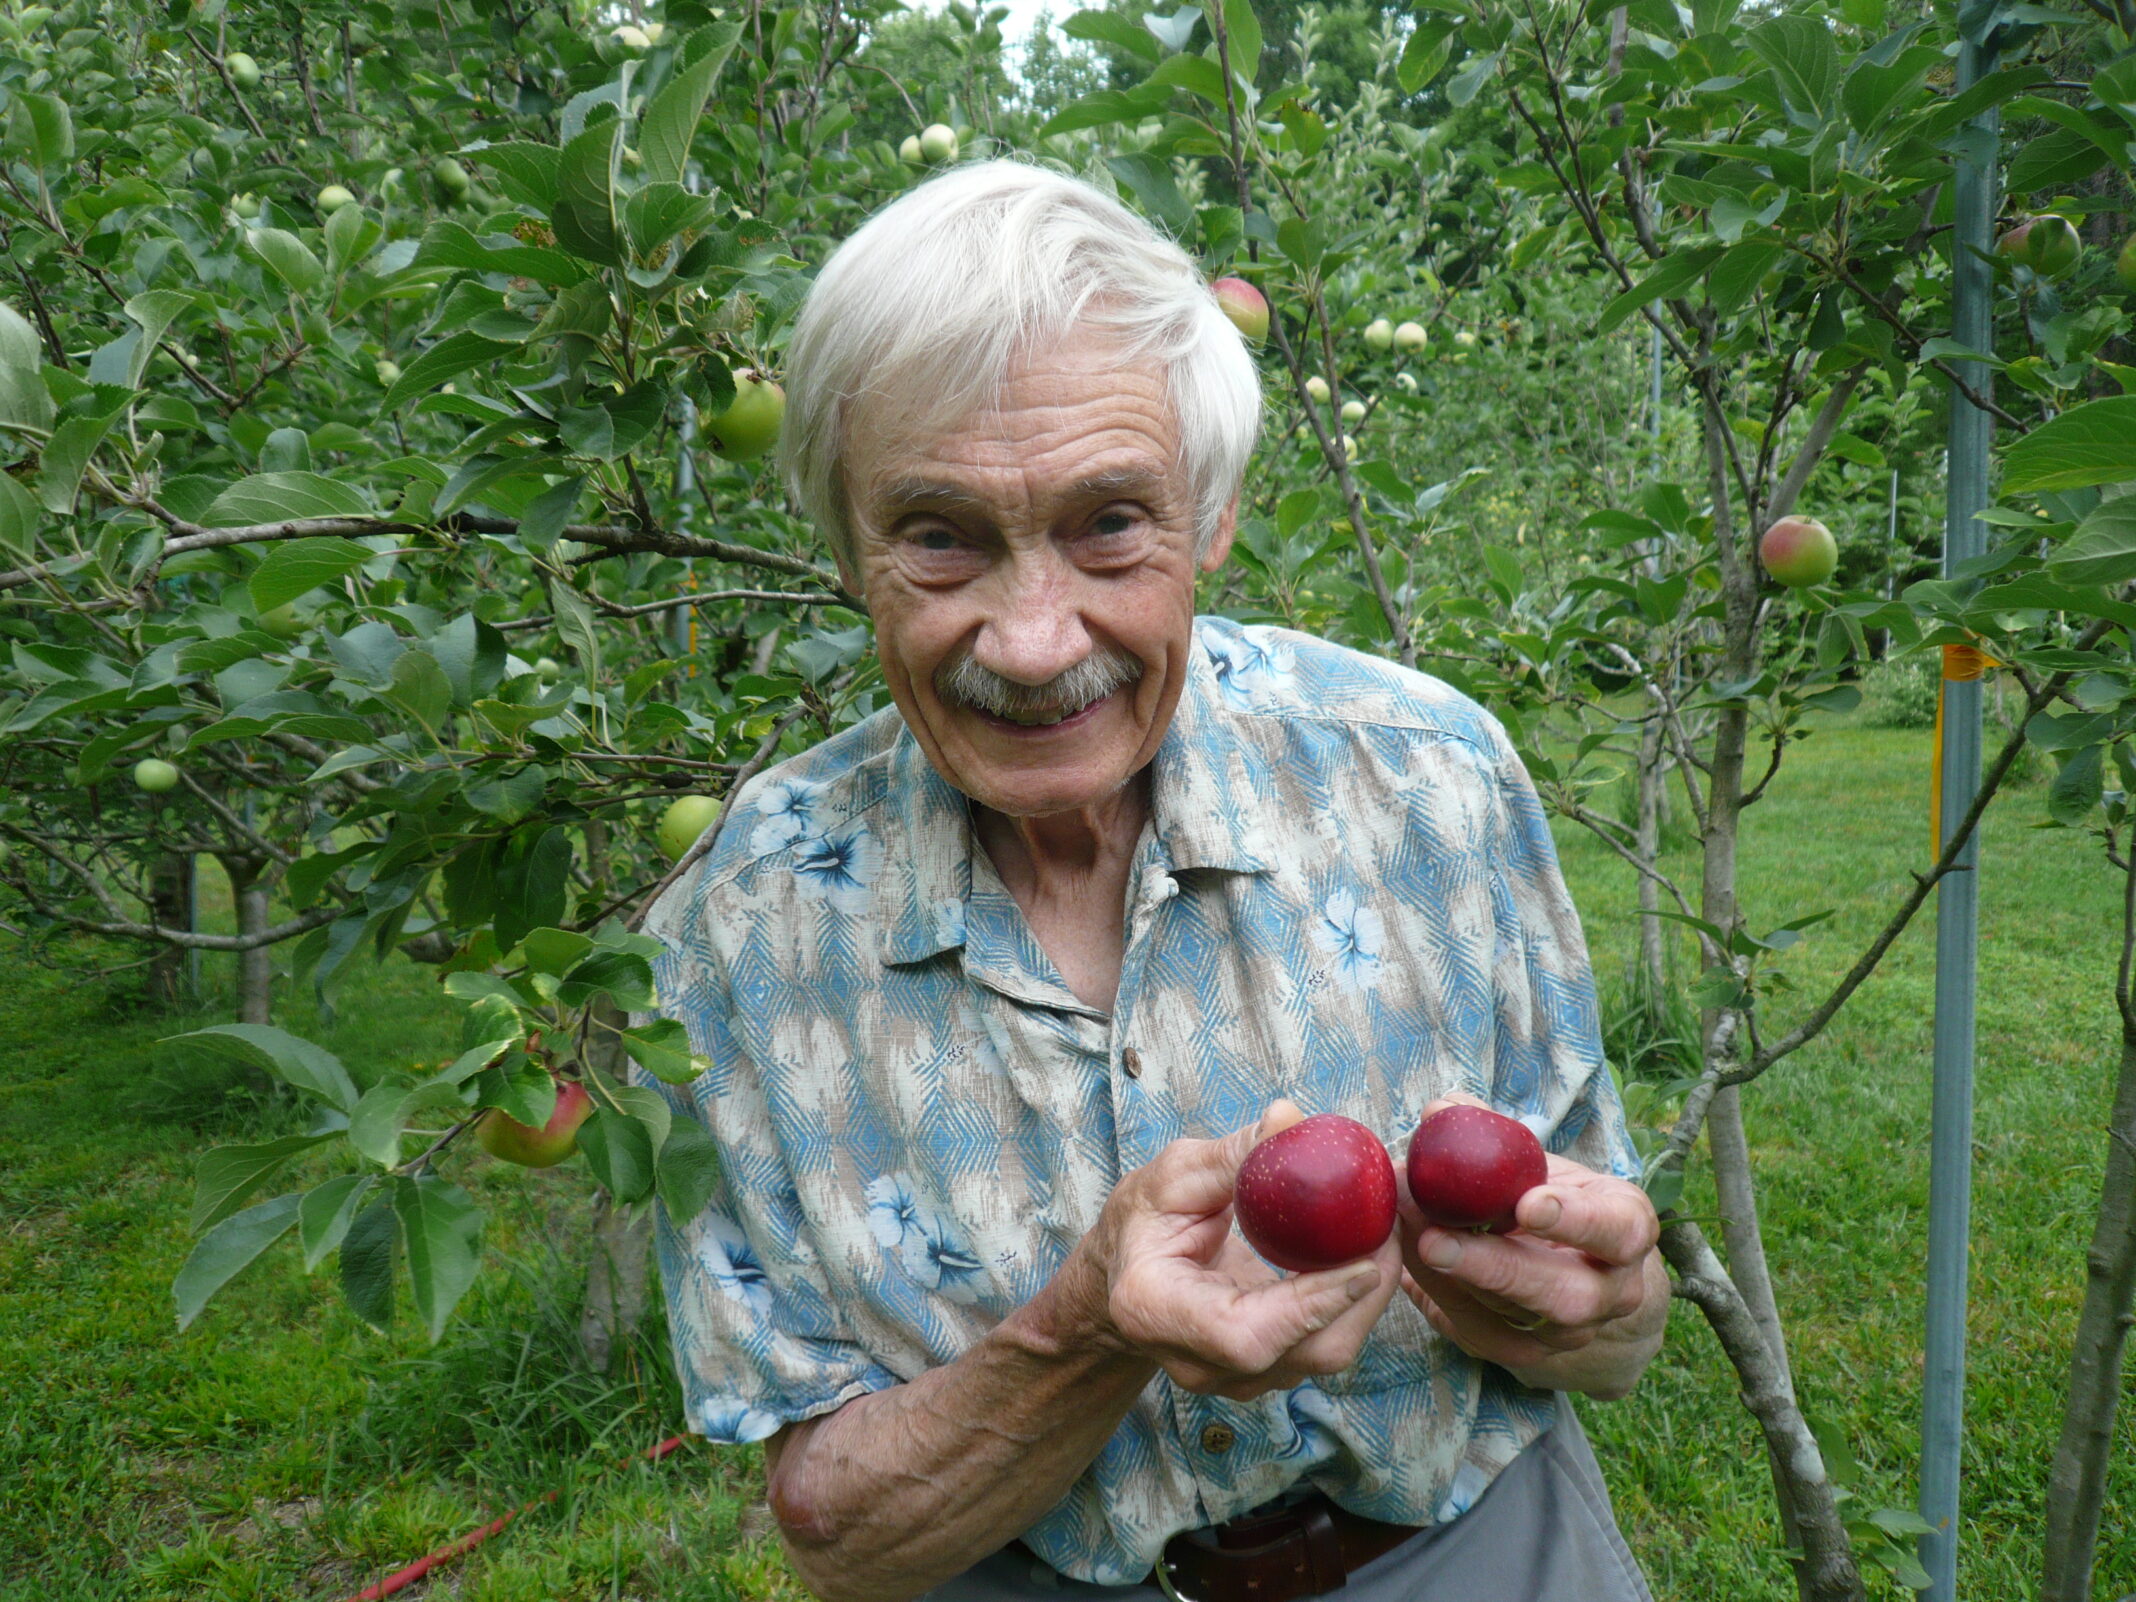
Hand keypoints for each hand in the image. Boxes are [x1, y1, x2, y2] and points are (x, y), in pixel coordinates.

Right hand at [1078, 1100, 1403, 1401]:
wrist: (1124, 1275)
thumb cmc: (1143, 1221)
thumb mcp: (1173, 1176)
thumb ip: (1232, 1154)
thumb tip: (1290, 1118)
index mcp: (1157, 1311)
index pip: (1246, 1335)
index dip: (1310, 1307)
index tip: (1362, 1263)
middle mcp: (1197, 1361)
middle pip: (1301, 1354)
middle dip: (1361, 1298)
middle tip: (1392, 1229)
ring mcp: (1233, 1377)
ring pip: (1322, 1356)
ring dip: (1366, 1299)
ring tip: (1386, 1233)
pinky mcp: (1264, 1372)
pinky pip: (1321, 1345)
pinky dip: (1352, 1304)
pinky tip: (1364, 1254)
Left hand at [1397, 1095, 1659, 1371]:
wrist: (1580, 1268)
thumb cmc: (1558, 1198)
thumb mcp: (1545, 1164)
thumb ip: (1498, 1136)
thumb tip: (1442, 1109)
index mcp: (1627, 1231)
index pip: (1616, 1231)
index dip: (1576, 1221)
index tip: (1527, 1203)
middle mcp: (1610, 1292)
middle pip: (1562, 1296)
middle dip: (1495, 1268)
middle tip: (1435, 1239)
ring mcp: (1569, 1334)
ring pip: (1511, 1319)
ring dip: (1447, 1277)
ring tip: (1404, 1230)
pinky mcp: (1521, 1353)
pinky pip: (1474, 1330)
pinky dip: (1433, 1292)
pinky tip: (1403, 1253)